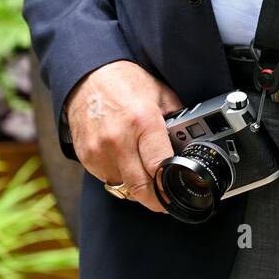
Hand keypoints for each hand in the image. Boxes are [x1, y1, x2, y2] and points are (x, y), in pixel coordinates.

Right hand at [64, 60, 183, 213]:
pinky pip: (108, 179)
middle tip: (165, 201)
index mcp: (143, 122)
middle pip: (140, 188)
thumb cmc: (125, 83)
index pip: (159, 168)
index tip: (177, 192)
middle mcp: (119, 140)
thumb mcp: (160, 94)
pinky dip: (120, 177)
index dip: (170, 186)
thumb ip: (177, 119)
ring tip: (145, 174)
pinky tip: (126, 162)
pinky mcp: (86, 157)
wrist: (87, 77)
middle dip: (156, 200)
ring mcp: (99, 151)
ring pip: (123, 188)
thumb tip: (191, 141)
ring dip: (137, 188)